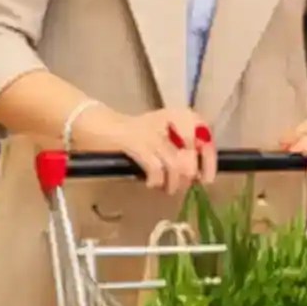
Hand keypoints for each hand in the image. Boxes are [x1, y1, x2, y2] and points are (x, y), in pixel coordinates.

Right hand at [74, 106, 215, 193]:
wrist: (97, 125)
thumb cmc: (131, 136)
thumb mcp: (161, 138)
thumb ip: (179, 151)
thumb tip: (197, 175)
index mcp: (178, 116)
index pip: (205, 136)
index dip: (209, 160)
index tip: (206, 179)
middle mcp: (169, 121)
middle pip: (192, 156)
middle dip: (187, 177)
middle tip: (178, 186)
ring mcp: (152, 132)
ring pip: (176, 165)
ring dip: (172, 183)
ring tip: (165, 189)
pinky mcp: (136, 142)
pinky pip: (156, 168)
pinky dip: (157, 180)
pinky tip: (151, 183)